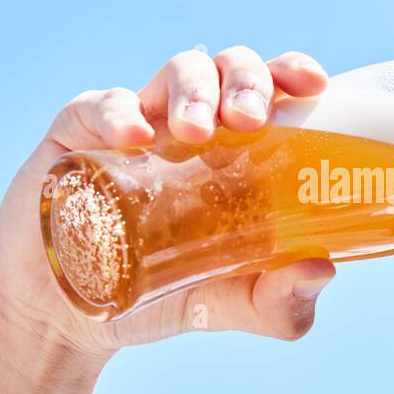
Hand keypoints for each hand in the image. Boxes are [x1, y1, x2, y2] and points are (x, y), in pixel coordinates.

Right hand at [0, 47, 335, 358]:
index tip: (313, 84)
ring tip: (195, 131)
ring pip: (175, 72)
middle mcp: (193, 128)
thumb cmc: (162, 298)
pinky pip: (99, 104)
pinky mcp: (77, 137)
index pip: (274, 92)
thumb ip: (280, 302)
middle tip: (249, 119)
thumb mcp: (229, 306)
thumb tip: (321, 269)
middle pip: (228, 70)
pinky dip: (119, 111)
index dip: (292, 73)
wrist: (71, 323)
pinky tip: (132, 137)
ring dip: (193, 91)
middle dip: (246, 80)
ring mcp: (137, 125)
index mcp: (240, 152)